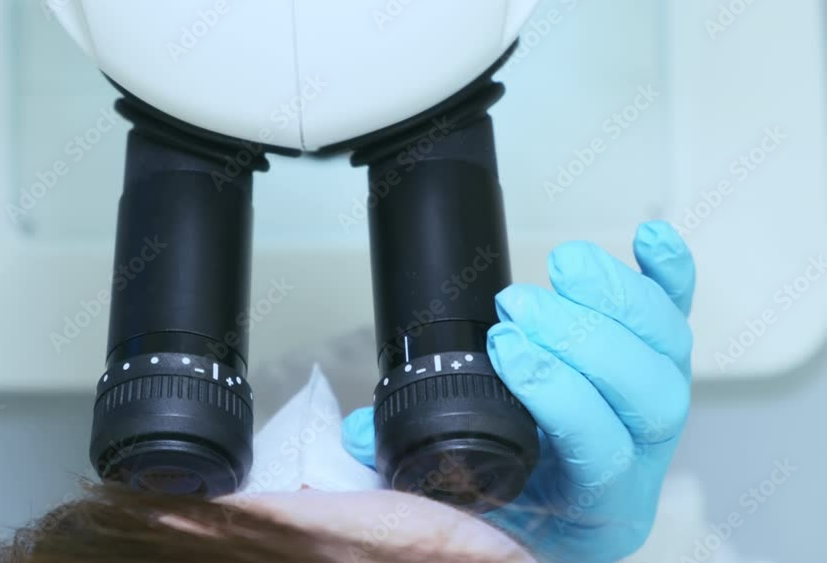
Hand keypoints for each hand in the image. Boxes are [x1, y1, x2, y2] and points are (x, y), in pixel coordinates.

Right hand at [342, 221, 695, 562]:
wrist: (564, 514)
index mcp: (599, 503)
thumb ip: (416, 469)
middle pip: (645, 391)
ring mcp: (659, 408)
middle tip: (517, 305)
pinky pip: (683, 315)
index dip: (557, 391)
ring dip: (614, 299)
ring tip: (561, 267)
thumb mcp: (468, 499)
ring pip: (667, 348)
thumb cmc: (522, 506)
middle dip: (579, 337)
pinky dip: (670, 273)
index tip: (503, 349)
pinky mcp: (663, 364)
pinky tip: (647, 241)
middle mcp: (645, 456)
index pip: (600, 446)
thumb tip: (363, 432)